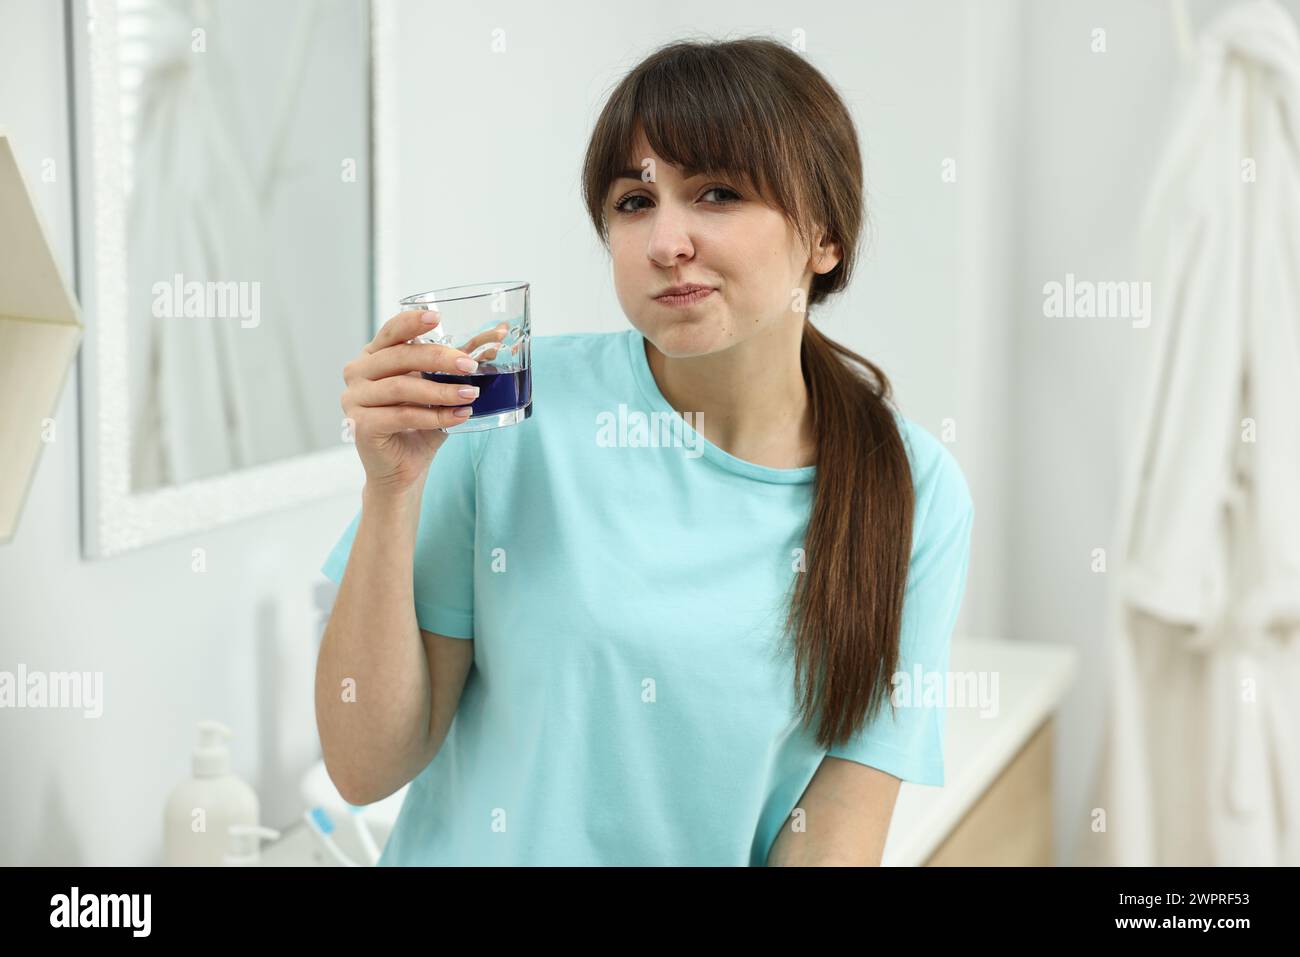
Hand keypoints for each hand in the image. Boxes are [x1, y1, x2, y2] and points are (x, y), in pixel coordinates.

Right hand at [340, 309, 486, 493]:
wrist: (403, 470)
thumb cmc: (419, 426)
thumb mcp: (440, 390)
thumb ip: (460, 365)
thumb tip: (497, 339)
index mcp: (374, 356)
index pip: (392, 331)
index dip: (413, 322)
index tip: (438, 318)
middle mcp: (358, 373)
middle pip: (400, 357)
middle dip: (439, 359)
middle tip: (470, 366)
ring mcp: (354, 399)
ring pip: (402, 387)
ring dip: (441, 391)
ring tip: (471, 395)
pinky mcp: (360, 426)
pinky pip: (402, 415)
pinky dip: (434, 416)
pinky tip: (459, 416)